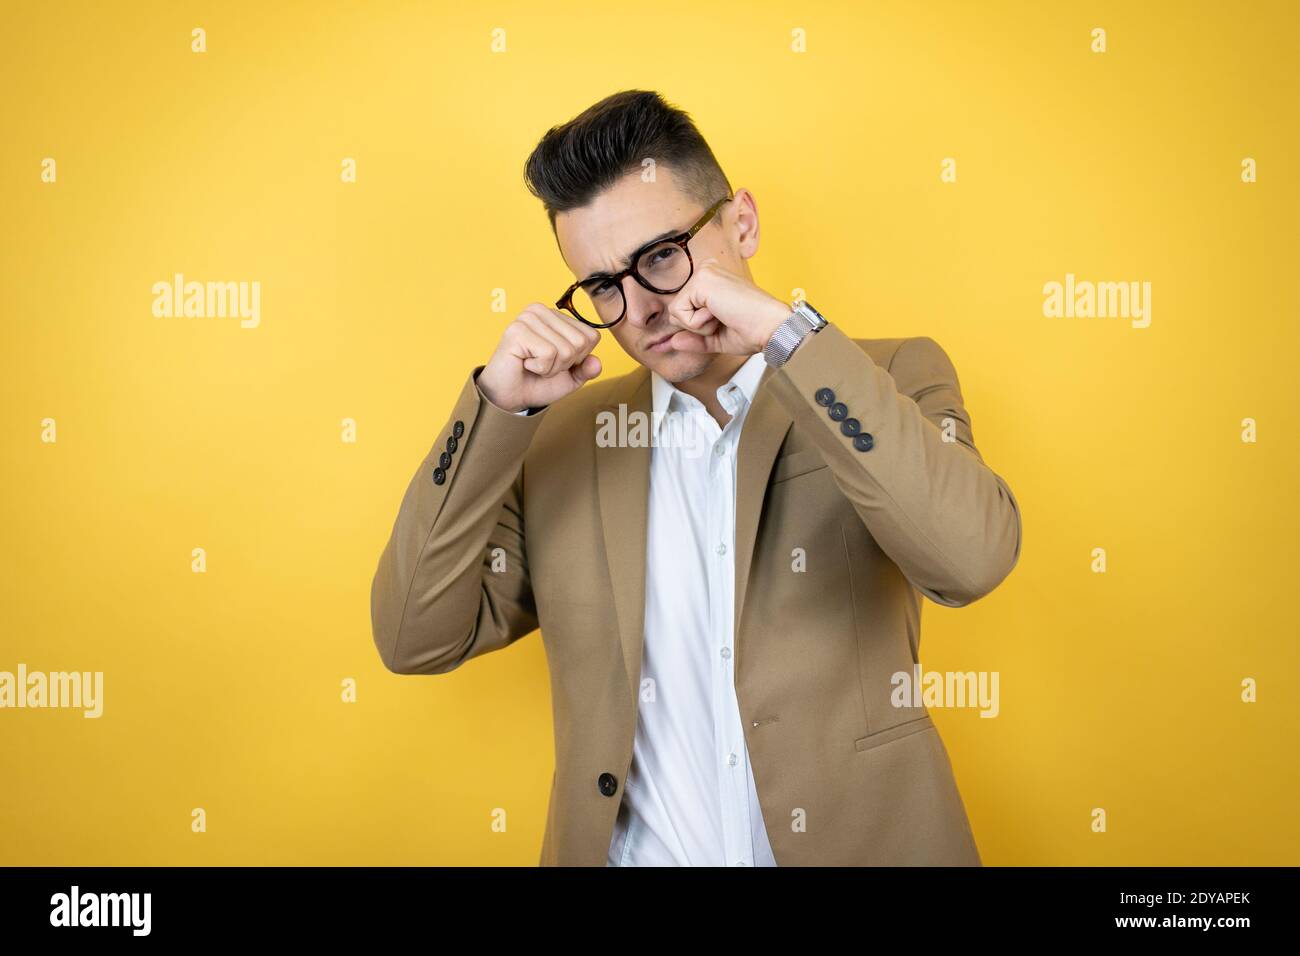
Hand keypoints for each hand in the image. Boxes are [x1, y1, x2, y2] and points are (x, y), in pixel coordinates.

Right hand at [477, 304, 602, 412]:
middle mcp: (542, 311)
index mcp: (556, 316)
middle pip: (580, 342)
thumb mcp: (570, 378)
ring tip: (533, 365)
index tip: (556, 362)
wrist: (510, 397)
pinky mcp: (517, 330)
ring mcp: (528, 318)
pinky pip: (549, 354)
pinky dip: (540, 368)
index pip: (591, 336)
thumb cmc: (537, 382)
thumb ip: (586, 369)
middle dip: (564, 364)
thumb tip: (597, 363)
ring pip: (565, 349)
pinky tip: (525, 364)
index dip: (578, 358)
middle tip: (542, 365)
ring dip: (551, 368)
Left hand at [663, 259, 792, 354]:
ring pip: (676, 312)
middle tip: (726, 319)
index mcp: (712, 280)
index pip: (685, 308)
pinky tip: (720, 314)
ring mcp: (703, 272)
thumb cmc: (752, 331)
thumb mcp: (717, 337)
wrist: (770, 328)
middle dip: (697, 327)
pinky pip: (678, 313)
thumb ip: (694, 338)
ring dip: (699, 326)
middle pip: (677, 311)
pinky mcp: (700, 280)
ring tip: (724, 316)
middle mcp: (707, 270)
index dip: (698, 326)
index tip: (726, 322)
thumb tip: (672, 342)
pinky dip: (698, 324)